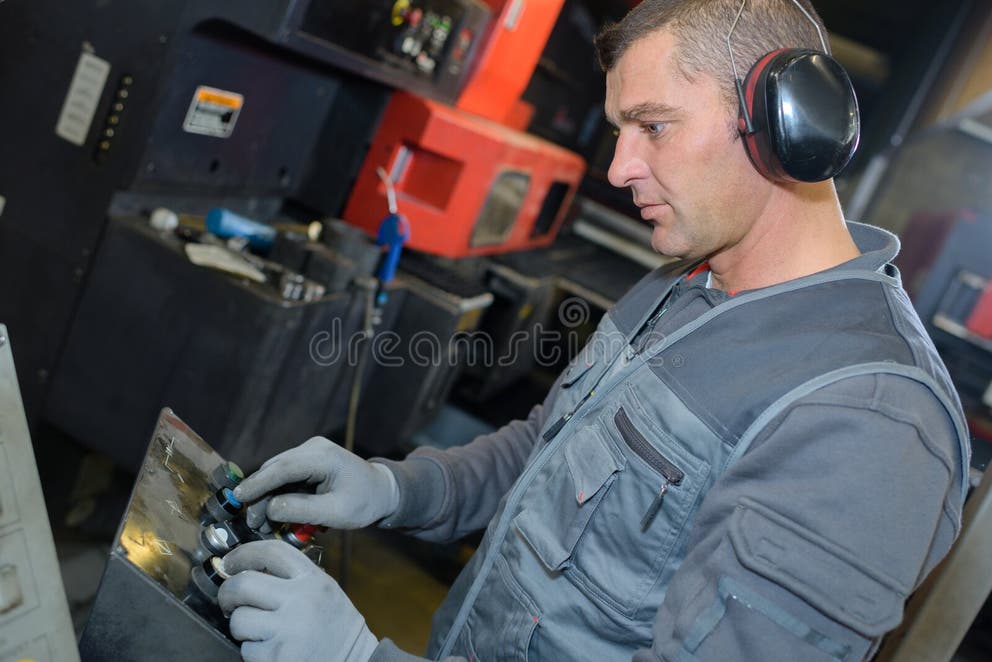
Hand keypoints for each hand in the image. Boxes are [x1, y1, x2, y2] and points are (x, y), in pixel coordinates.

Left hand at [218, 540, 378, 661]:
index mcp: (314, 581)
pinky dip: (253, 652)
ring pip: (239, 619)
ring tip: (259, 632)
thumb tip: (250, 569)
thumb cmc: (337, 629)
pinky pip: (247, 649)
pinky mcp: (277, 657)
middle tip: (229, 601)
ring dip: (242, 628)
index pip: (272, 552)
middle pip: (243, 583)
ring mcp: (288, 630)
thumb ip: (294, 578)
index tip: (231, 561)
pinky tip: (270, 650)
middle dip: (227, 593)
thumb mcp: (325, 591)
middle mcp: (301, 601)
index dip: (243, 553)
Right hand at [233, 437, 398, 528]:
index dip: (258, 483)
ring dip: (266, 497)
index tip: (238, 499)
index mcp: (324, 457)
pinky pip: (285, 477)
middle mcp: (314, 448)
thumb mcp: (337, 512)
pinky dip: (277, 494)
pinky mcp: (308, 461)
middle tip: (252, 523)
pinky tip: (272, 514)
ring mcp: (310, 452)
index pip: (283, 468)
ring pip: (277, 473)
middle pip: (276, 470)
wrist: (382, 492)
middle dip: (259, 496)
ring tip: (260, 524)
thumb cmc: (365, 502)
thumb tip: (270, 508)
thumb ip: (303, 509)